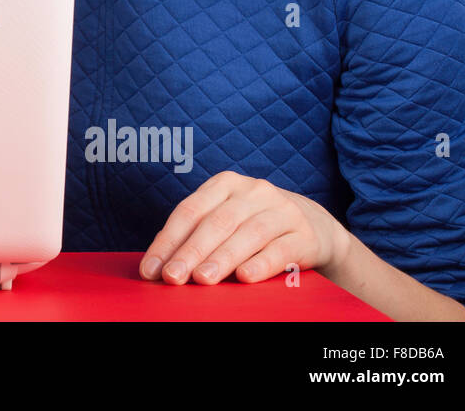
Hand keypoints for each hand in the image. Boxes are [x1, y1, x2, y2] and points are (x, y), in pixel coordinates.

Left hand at [139, 170, 351, 284]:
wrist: (314, 228)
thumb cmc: (254, 225)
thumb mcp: (226, 219)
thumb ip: (196, 235)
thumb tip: (158, 266)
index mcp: (225, 184)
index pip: (190, 211)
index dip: (168, 241)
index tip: (151, 270)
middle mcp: (254, 192)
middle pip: (216, 222)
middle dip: (190, 251)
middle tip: (172, 277)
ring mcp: (282, 211)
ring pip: (248, 234)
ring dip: (222, 258)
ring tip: (202, 279)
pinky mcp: (305, 235)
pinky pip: (281, 249)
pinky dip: (261, 264)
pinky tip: (245, 278)